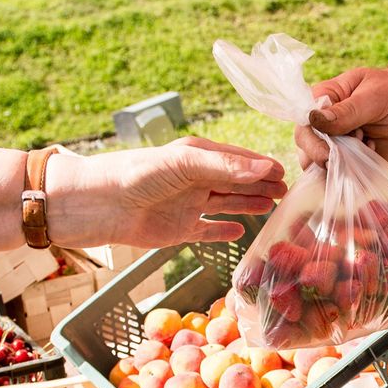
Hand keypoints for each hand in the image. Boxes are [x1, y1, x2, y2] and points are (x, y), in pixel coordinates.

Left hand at [46, 138, 284, 247]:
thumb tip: (266, 167)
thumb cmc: (138, 174)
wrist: (99, 205)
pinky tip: (240, 231)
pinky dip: (223, 231)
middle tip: (289, 191)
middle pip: (235, 182)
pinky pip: (207, 230)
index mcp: (196, 156)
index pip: (238, 160)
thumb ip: (227, 167)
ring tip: (273, 206)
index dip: (261, 166)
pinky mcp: (178, 230)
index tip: (287, 172)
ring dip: (249, 205)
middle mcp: (194, 179)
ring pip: (226, 204)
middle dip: (261, 185)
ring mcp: (187, 205)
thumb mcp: (186, 164)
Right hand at [296, 67, 387, 167]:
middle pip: (307, 151)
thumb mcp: (373, 96)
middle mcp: (322, 127)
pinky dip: (355, 175)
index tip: (328, 153)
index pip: (303, 126)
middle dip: (326, 158)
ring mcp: (335, 147)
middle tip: (357, 144)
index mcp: (321, 102)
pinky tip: (373, 152)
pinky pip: (342, 177)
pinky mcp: (349, 162)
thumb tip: (315, 120)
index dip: (311, 142)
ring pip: (321, 168)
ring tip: (368, 145)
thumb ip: (346, 111)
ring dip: (342, 166)